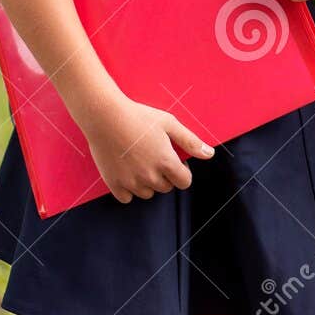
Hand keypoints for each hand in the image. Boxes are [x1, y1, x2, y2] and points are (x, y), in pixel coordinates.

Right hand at [81, 92, 213, 202]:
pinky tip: (127, 171)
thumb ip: (190, 141)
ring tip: (139, 161)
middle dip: (165, 175)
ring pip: (147, 193)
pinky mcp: (113, 184)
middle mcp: (150, 176)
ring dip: (148, 182)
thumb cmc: (139, 116)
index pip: (184, 182)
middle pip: (166, 188)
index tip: (174, 159)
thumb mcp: (169, 123)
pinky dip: (129, 189)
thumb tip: (210, 154)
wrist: (105, 116)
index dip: (182, 171)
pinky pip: (127, 198)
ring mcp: (131, 182)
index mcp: (166, 162)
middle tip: (154, 156)